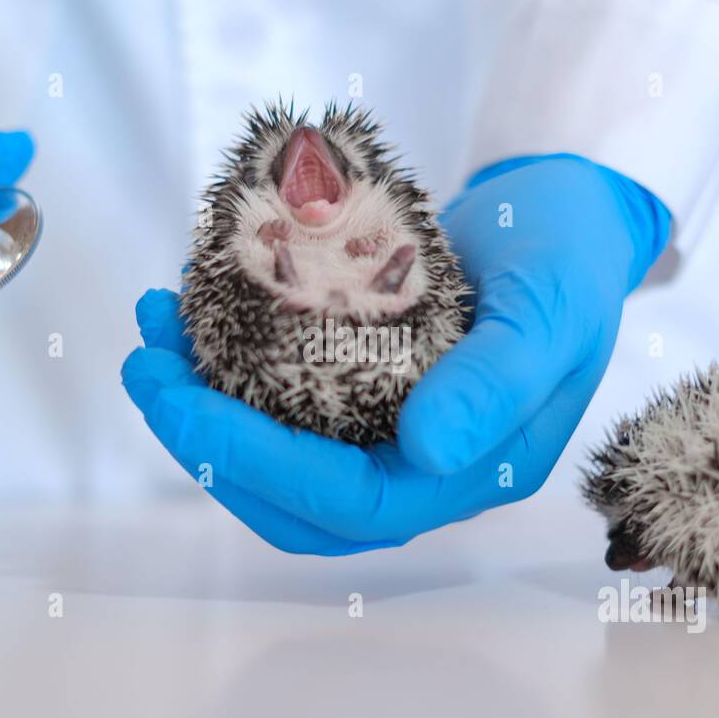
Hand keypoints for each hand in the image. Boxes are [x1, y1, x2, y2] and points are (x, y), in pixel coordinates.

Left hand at [121, 154, 669, 553]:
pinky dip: (230, 366)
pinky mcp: (365, 387)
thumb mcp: (551, 306)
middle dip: (208, 446)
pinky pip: (286, 402)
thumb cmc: (571, 255)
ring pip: (282, 454)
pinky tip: (195, 310)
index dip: (256, 467)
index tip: (180, 403)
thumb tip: (424, 449)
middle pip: (298, 499)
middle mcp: (426, 467)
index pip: (351, 505)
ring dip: (205, 406)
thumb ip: (500, 380)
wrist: (569, 212)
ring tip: (157, 331)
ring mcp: (392, 429)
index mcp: (475, 469)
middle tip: (147, 367)